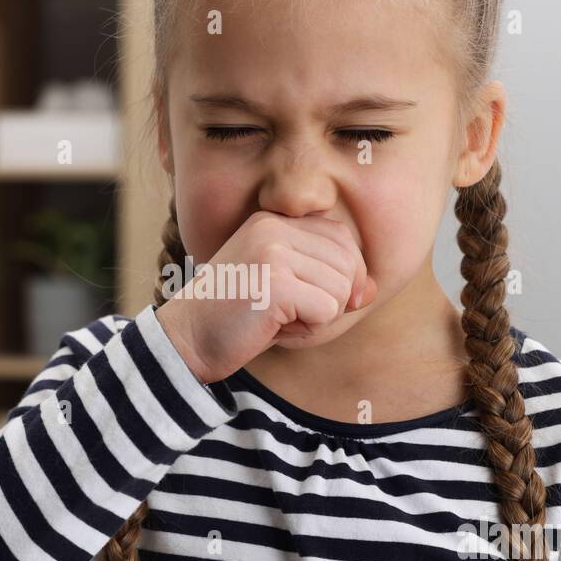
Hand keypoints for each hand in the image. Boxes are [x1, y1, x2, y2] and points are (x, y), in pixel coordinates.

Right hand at [155, 210, 377, 383]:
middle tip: (292, 313)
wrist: (186, 340)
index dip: (346, 275)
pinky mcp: (275, 282)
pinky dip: (308, 329)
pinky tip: (275, 328)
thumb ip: (326, 279)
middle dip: (332, 299)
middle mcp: (273, 227)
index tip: (321, 301)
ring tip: (280, 318)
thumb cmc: (235, 317)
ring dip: (319, 316)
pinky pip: (327, 310)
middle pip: (348, 263)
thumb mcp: (283, 287)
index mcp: (272, 220)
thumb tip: (374, 289)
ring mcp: (273, 252)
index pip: (342, 238)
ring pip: (342, 289)